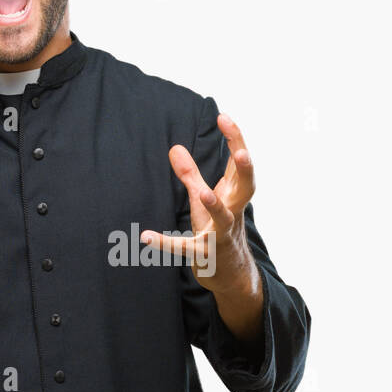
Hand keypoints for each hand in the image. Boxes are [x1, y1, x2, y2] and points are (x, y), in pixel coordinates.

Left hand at [141, 113, 257, 297]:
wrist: (232, 274)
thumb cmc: (219, 230)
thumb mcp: (205, 199)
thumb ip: (190, 174)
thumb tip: (174, 147)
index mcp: (234, 196)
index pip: (239, 164)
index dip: (235, 140)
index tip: (224, 116)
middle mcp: (233, 212)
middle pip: (246, 188)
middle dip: (245, 170)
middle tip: (241, 152)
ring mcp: (221, 234)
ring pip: (223, 220)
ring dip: (215, 207)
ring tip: (204, 194)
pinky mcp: (205, 255)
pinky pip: (185, 249)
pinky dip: (165, 243)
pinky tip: (146, 237)